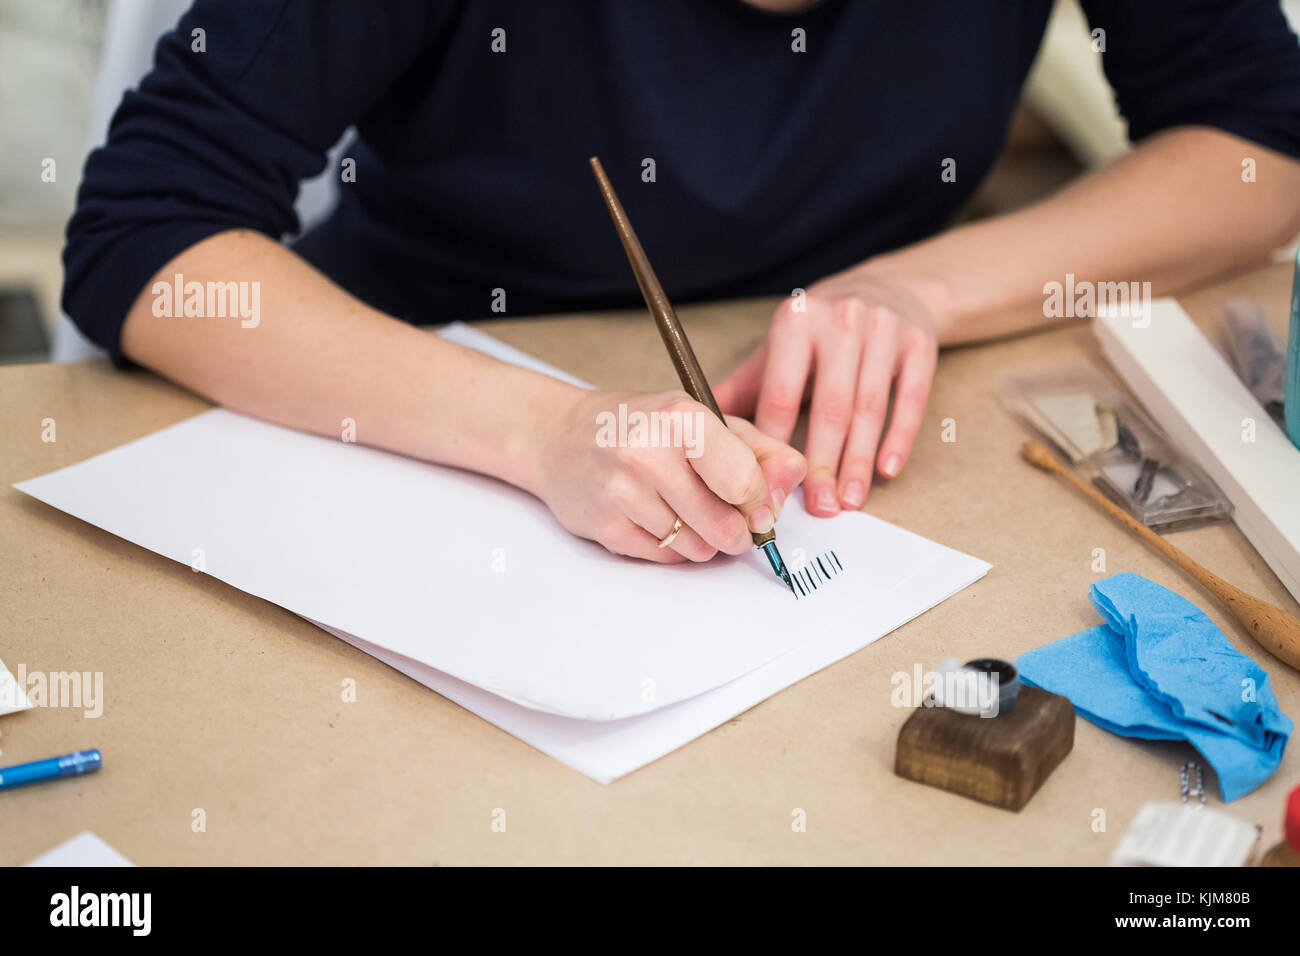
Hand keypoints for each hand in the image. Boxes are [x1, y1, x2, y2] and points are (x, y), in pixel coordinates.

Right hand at [532, 389, 805, 562]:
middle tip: (726, 514)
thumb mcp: (703, 420)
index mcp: (681, 418)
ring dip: (704, 540)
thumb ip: (760, 450)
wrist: (559, 436)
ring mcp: (621, 492)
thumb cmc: (641, 426)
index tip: (755, 501)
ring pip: (698, 549)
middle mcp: (647, 452)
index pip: (745, 482)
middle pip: (725, 526)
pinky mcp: (605, 527)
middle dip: (736, 530)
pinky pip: (666, 558)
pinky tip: (657, 518)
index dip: (760, 501)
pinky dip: (673, 547)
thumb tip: (794, 482)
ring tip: (684, 510)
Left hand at [714, 271, 939, 515]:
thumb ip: (744, 387)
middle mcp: (841, 320)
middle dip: (822, 463)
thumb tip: (695, 427)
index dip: (775, 444)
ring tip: (849, 500)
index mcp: (795, 322)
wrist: (888, 286)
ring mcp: (885, 330)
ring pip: (870, 408)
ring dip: (859, 461)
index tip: (768, 486)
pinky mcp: (920, 343)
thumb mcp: (778, 347)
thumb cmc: (821, 328)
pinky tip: (886, 471)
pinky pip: (911, 398)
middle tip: (818, 508)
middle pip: (831, 407)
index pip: (782, 394)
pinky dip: (900, 437)